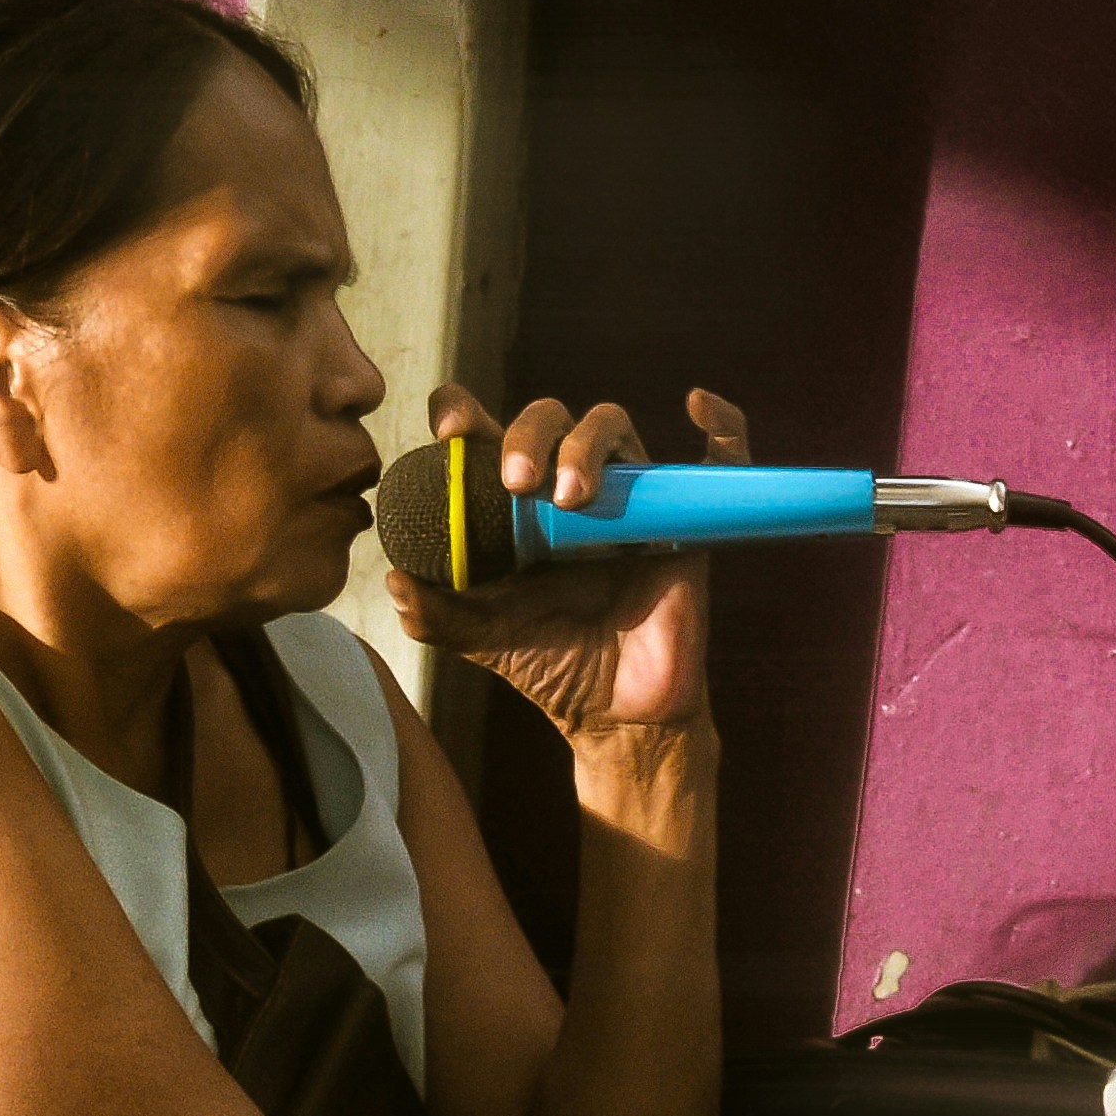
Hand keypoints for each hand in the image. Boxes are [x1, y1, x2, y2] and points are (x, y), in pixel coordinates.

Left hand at [387, 383, 747, 742]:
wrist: (615, 711)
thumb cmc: (550, 663)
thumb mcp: (481, 638)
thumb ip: (434, 612)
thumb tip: (393, 578)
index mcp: (515, 505)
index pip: (488, 437)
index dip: (465, 414)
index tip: (447, 428)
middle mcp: (569, 489)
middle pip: (549, 419)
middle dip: (528, 435)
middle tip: (516, 483)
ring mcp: (628, 498)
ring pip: (612, 426)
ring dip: (587, 445)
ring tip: (571, 498)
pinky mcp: (683, 519)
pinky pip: (718, 455)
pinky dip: (721, 422)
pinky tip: (698, 404)